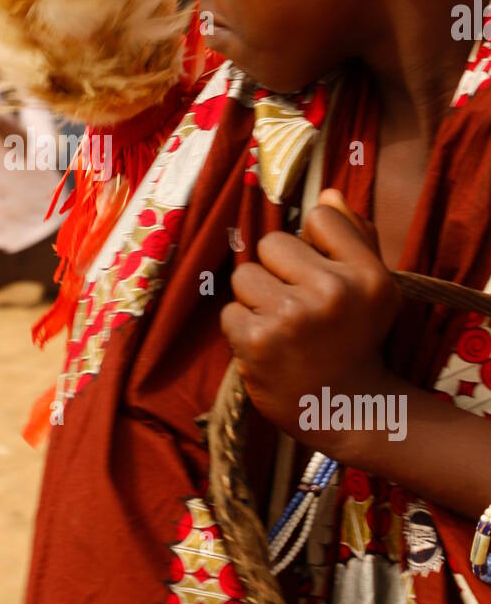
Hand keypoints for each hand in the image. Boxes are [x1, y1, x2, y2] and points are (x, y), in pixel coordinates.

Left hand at [220, 189, 400, 452]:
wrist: (347, 411)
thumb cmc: (357, 340)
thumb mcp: (374, 289)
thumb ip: (354, 237)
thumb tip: (326, 193)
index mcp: (367, 275)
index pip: (320, 216)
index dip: (312, 243)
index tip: (320, 273)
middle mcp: (333, 292)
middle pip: (272, 243)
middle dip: (277, 272)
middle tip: (298, 307)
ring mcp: (293, 317)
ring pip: (245, 276)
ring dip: (256, 301)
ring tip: (283, 328)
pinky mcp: (258, 342)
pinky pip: (230, 311)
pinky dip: (242, 329)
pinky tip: (268, 348)